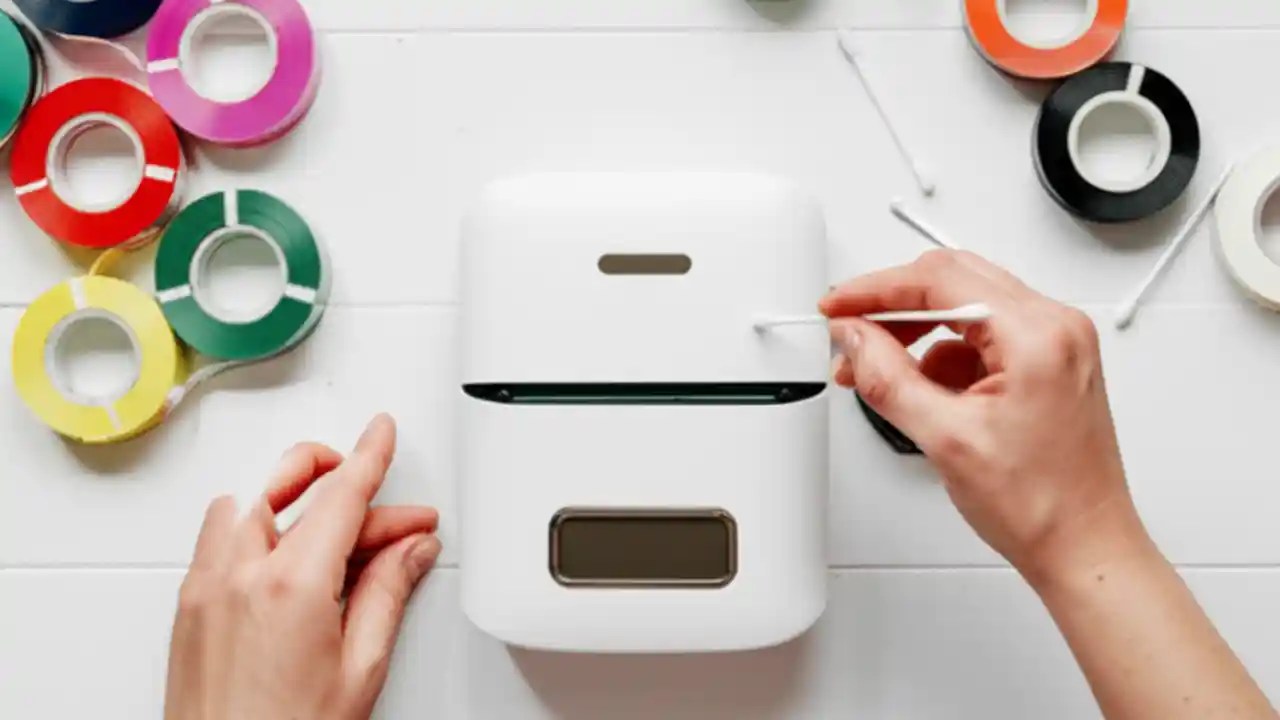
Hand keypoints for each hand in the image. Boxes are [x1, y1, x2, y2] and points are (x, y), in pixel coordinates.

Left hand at [164, 414, 439, 719]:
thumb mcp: (360, 667)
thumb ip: (388, 593)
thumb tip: (410, 549)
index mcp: (292, 585)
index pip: (341, 495)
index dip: (369, 456)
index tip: (380, 432)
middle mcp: (239, 575)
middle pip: (289, 487)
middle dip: (334, 472)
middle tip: (370, 483)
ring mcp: (205, 588)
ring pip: (245, 505)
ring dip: (287, 499)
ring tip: (325, 521)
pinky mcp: (187, 607)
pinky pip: (217, 538)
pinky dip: (252, 528)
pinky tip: (280, 551)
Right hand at [821, 250, 1135, 580]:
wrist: (1084, 548)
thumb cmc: (1042, 506)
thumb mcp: (945, 439)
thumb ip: (888, 378)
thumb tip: (854, 337)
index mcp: (1038, 336)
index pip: (940, 280)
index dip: (877, 290)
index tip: (840, 305)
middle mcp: (1056, 328)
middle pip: (953, 282)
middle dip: (893, 308)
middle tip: (850, 333)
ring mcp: (1057, 344)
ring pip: (965, 309)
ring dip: (917, 337)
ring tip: (881, 376)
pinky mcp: (1049, 364)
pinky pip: (982, 338)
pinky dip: (944, 358)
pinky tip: (925, 395)